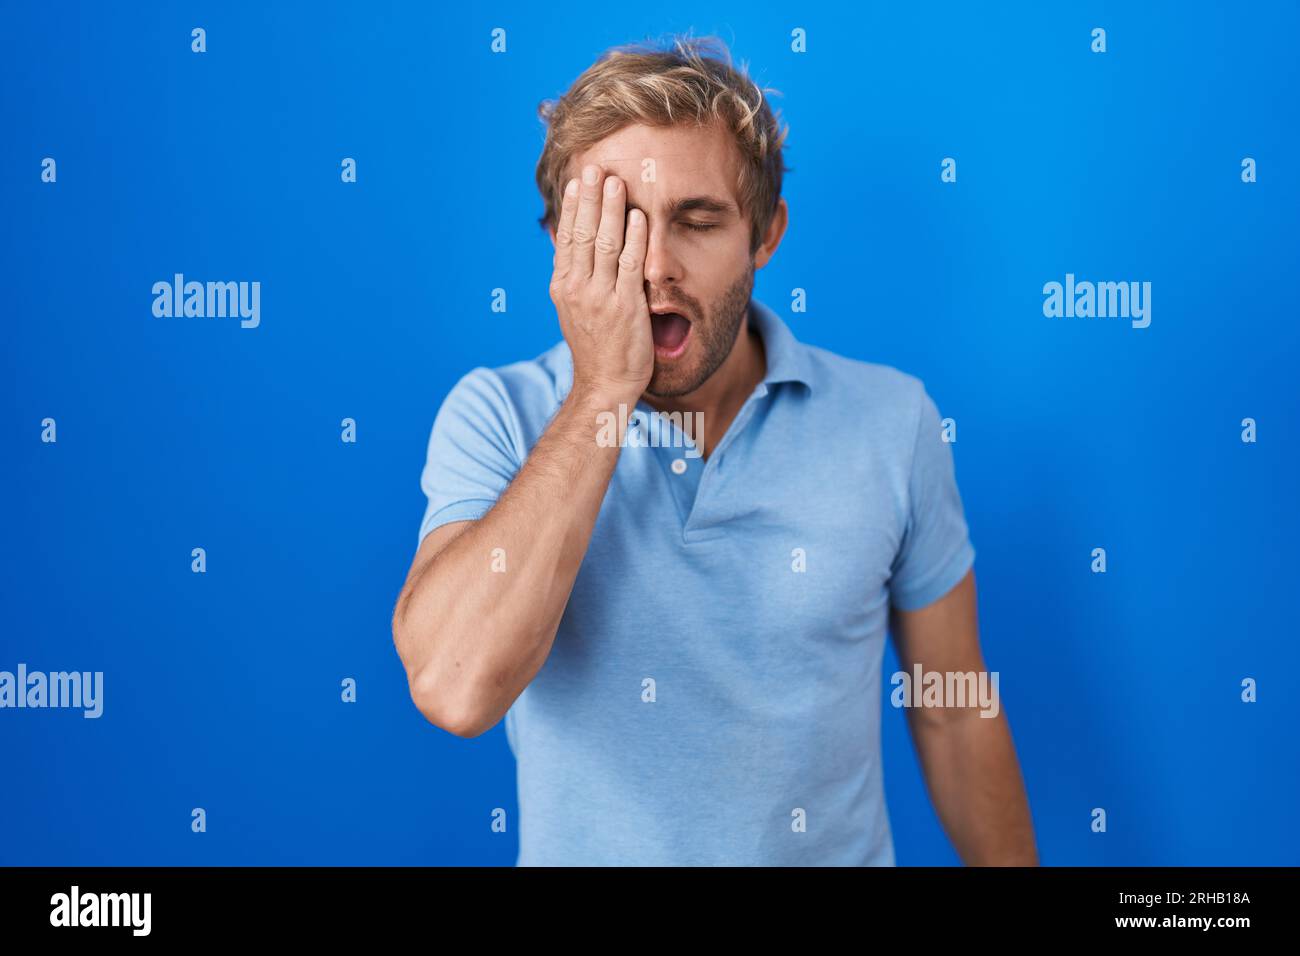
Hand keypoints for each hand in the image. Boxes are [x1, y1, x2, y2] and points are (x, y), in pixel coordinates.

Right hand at [549, 164, 652, 403]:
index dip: (573, 207)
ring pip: (606, 244)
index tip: (578, 181)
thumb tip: (565, 240)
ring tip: (617, 182)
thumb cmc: (594, 346)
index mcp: (562, 286)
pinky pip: (631, 265)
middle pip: (584, 233)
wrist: (604, 384)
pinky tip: (638, 217)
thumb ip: (572, 274)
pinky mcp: (626, 306)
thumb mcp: (571, 307)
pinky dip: (635, 238)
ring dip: (612, 209)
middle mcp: (577, 288)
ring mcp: (601, 297)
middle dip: (590, 198)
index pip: (566, 238)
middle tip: (596, 168)